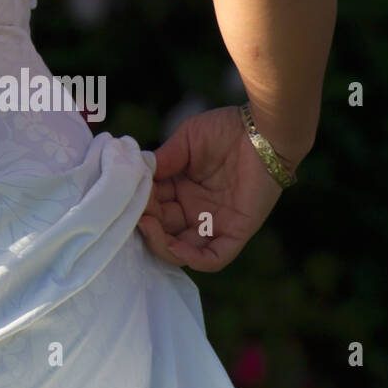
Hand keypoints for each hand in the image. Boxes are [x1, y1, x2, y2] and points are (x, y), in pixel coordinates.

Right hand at [136, 105, 287, 272]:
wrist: (263, 129)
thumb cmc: (225, 129)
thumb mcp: (186, 141)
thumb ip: (164, 160)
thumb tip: (136, 174)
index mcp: (180, 190)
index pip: (152, 207)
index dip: (137, 204)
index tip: (125, 193)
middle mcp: (194, 210)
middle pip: (163, 232)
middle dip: (144, 226)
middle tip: (133, 214)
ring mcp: (215, 223)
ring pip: (183, 251)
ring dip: (162, 245)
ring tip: (148, 226)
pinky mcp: (236, 231)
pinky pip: (214, 257)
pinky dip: (193, 259)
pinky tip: (175, 246)